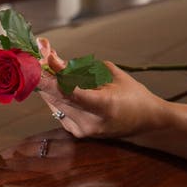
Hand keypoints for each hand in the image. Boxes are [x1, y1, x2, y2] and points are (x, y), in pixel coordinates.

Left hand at [37, 38, 164, 138]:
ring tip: (47, 61)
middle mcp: (90, 122)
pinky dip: (56, 94)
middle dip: (46, 73)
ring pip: (54, 103)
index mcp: (103, 106)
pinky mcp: (77, 133)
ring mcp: (82, 130)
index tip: (40, 61)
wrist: (145, 121)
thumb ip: (81, 68)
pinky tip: (57, 80)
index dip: (52, 76)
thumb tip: (54, 60)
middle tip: (40, 52)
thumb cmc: (132, 94)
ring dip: (49, 82)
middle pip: (58, 97)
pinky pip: (58, 110)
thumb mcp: (110, 75)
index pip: (70, 92)